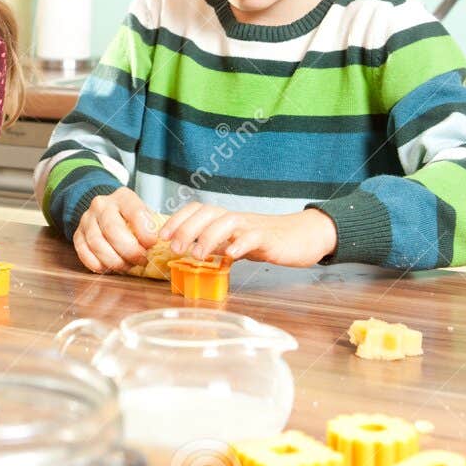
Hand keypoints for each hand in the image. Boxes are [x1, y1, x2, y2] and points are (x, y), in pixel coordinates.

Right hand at [73, 187, 158, 273]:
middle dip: (129, 251)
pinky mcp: (78, 234)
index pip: (134, 211)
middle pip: (113, 230)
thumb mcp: (144, 213)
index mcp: (122, 197)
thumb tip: (161, 245)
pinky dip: (97, 264)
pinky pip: (83, 252)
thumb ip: (151, 226)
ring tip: (127, 266)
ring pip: (97, 243)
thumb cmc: (129, 216)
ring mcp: (87, 219)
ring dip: (114, 261)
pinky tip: (109, 268)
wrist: (105, 209)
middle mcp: (102, 205)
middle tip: (141, 260)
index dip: (144, 232)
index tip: (152, 244)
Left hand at [159, 203, 337, 268]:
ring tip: (197, 256)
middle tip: (175, 248)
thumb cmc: (267, 240)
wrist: (303, 236)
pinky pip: (253, 237)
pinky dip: (240, 244)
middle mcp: (237, 219)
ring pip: (228, 222)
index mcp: (226, 219)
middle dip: (187, 229)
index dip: (178, 219)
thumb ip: (216, 244)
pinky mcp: (270, 239)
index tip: (162, 236)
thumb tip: (190, 251)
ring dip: (208, 237)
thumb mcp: (236, 241)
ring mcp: (253, 227)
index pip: (198, 209)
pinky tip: (230, 256)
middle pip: (208, 213)